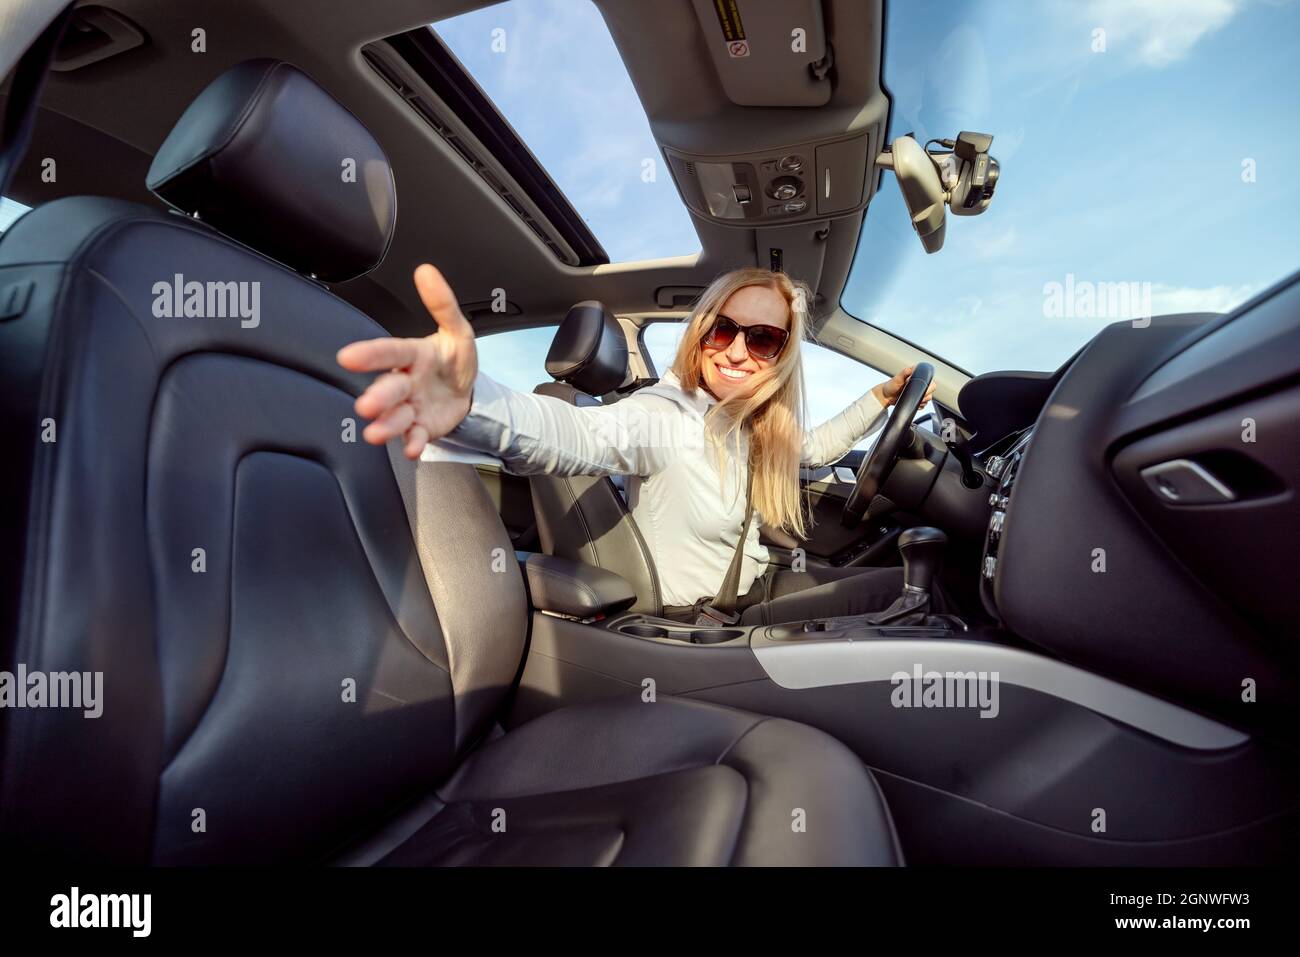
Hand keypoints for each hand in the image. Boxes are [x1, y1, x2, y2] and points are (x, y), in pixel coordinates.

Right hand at [336, 264, 477, 458]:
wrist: (467, 393)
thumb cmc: (454, 361)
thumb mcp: (458, 330)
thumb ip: (443, 304)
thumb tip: (426, 271)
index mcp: (412, 355)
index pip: (389, 351)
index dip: (370, 354)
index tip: (348, 357)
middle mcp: (406, 382)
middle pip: (388, 388)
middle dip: (377, 397)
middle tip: (366, 405)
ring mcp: (411, 408)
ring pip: (395, 416)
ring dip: (385, 425)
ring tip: (375, 433)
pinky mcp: (421, 428)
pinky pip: (414, 436)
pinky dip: (412, 443)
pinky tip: (410, 449)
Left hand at [872, 364, 936, 408]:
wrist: (886, 396)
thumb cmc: (891, 385)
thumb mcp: (897, 379)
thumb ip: (904, 373)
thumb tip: (909, 369)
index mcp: (919, 377)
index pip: (931, 382)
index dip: (927, 387)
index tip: (918, 389)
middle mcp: (921, 384)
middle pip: (932, 391)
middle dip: (924, 395)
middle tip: (913, 395)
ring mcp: (920, 392)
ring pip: (928, 399)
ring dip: (921, 400)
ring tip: (910, 398)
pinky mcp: (917, 400)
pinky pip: (923, 405)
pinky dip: (918, 405)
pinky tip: (910, 402)